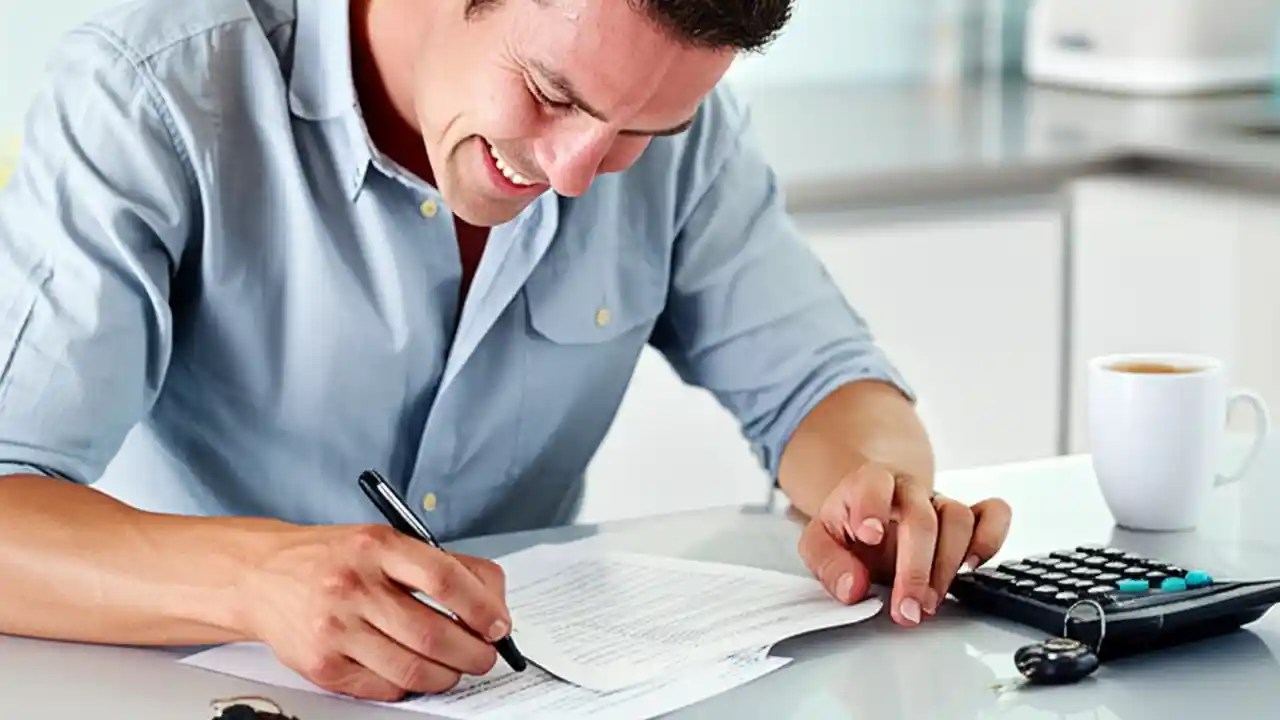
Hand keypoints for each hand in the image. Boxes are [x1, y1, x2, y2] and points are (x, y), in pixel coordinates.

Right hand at [235, 524, 510, 700]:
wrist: (262, 576)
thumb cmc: (334, 558)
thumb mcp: (385, 541)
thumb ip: (442, 565)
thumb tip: (493, 605)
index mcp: (376, 546)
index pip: (446, 580)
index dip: (483, 608)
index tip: (499, 625)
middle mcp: (353, 586)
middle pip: (433, 635)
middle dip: (473, 653)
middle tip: (484, 655)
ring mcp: (335, 629)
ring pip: (413, 670)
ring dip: (448, 676)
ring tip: (454, 667)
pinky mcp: (322, 665)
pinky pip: (384, 688)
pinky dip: (410, 685)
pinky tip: (412, 670)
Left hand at [797, 462, 1011, 625]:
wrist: (872, 515)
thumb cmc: (849, 529)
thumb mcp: (820, 543)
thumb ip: (830, 564)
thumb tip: (854, 587)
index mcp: (867, 485)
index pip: (873, 483)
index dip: (872, 507)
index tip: (869, 536)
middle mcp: (907, 490)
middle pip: (921, 517)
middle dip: (916, 568)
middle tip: (907, 608)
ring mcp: (939, 502)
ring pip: (958, 518)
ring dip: (947, 566)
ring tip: (929, 602)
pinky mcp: (967, 517)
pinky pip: (993, 514)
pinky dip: (990, 538)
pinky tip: (972, 566)